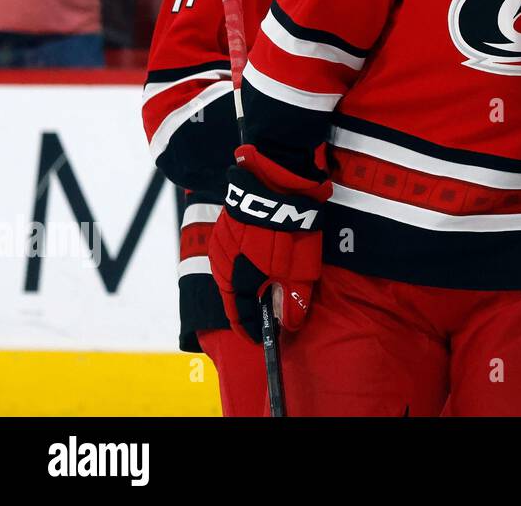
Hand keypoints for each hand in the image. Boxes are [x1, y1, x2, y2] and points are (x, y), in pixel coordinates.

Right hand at [208, 145, 328, 341]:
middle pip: (232, 293)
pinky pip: (231, 253)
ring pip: (230, 272)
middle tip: (263, 314)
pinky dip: (242, 262)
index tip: (260, 338)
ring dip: (244, 281)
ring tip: (261, 287)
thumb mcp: (300, 270)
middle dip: (247, 305)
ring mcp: (220, 242)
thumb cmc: (290, 229)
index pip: (240, 314)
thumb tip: (290, 324)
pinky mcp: (225, 224)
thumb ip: (294, 299)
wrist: (277, 183)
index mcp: (235, 279)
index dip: (251, 328)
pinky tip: (256, 260)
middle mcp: (221, 263)